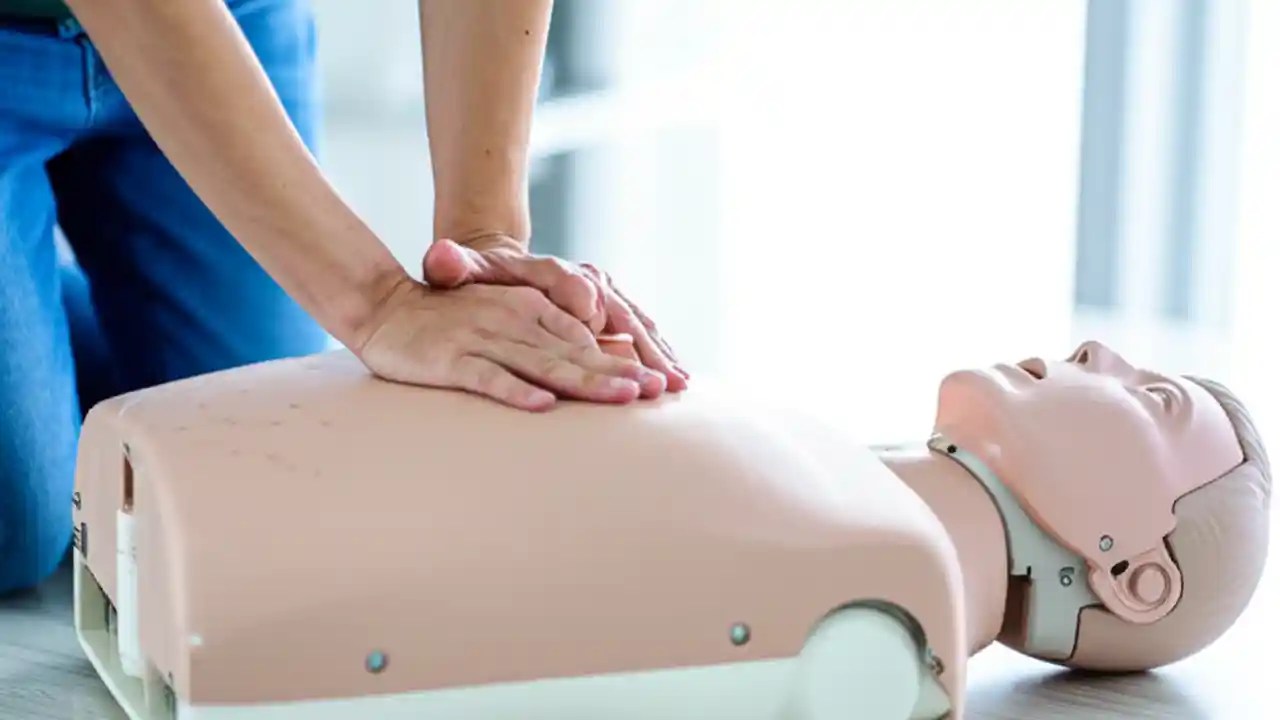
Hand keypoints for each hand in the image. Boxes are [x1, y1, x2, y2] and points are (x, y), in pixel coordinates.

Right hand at [352, 275, 666, 411]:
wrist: (385, 307)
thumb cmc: (449, 320)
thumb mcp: (502, 319)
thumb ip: (542, 338)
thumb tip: (591, 362)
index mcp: (529, 307)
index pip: (584, 337)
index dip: (621, 360)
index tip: (656, 385)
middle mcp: (512, 319)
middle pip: (574, 353)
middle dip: (619, 373)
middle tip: (657, 391)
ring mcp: (482, 338)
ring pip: (543, 363)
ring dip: (585, 382)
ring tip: (622, 397)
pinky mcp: (451, 359)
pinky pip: (488, 376)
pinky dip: (516, 391)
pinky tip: (543, 406)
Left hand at [422, 235, 687, 390]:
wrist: (497, 267)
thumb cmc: (474, 277)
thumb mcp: (454, 269)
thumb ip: (450, 265)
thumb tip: (440, 257)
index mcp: (548, 269)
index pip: (569, 282)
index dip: (580, 300)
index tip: (591, 317)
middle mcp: (584, 279)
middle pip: (613, 309)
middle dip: (634, 343)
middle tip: (651, 372)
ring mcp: (604, 295)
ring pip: (634, 323)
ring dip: (656, 354)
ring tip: (677, 381)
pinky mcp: (614, 312)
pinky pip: (641, 332)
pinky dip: (659, 353)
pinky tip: (678, 377)